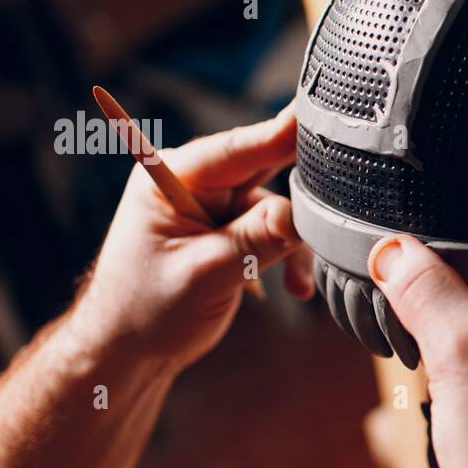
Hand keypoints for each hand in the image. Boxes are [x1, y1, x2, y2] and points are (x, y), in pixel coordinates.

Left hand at [75, 105, 314, 371]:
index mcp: (172, 177)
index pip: (237, 148)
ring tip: (296, 284)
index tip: (317, 117)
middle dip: (296, 195)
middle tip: (337, 202)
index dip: (281, 134)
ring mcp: (213, 205)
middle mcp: (194, 181)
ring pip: (275, 205)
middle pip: (263, 167)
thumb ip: (257, 240)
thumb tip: (300, 216)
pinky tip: (294, 287)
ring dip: (291, 243)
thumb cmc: (146, 311)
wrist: (130, 351)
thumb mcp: (206, 274)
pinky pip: (274, 229)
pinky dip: (288, 256)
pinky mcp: (229, 229)